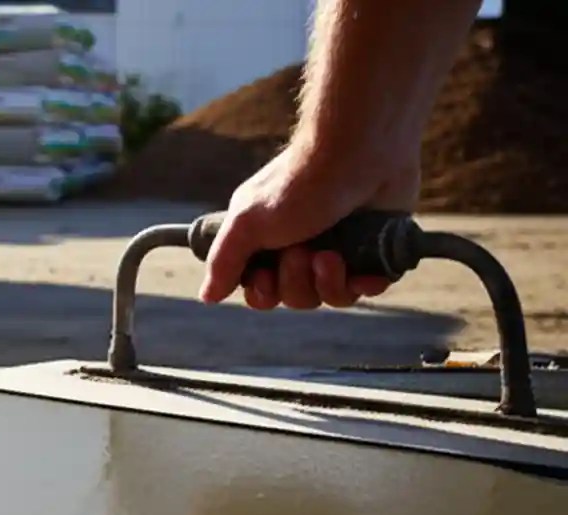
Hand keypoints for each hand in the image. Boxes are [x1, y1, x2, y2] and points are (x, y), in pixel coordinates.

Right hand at [198, 141, 420, 310]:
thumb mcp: (247, 224)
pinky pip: (368, 289)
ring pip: (331, 297)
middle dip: (296, 282)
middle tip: (300, 250)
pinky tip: (361, 271)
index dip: (263, 293)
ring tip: (331, 255)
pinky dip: (364, 285)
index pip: (261, 289)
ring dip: (328, 283)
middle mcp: (302, 245)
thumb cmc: (299, 183)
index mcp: (268, 240)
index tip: (265, 276)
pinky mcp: (372, 248)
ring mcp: (340, 247)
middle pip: (295, 297)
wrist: (360, 152)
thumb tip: (207, 296)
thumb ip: (223, 261)